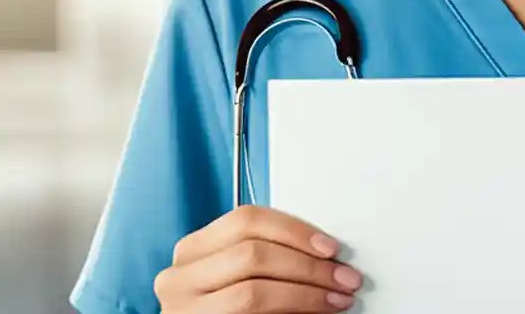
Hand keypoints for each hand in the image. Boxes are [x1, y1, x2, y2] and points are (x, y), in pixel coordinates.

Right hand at [154, 205, 362, 312]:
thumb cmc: (227, 307)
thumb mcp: (236, 273)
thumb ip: (267, 257)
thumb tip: (324, 252)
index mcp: (193, 251)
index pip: (246, 220)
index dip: (294, 230)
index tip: (330, 247)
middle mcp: (179, 278)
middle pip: (252, 253)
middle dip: (308, 265)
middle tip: (344, 277)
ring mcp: (183, 311)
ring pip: (253, 291)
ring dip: (306, 294)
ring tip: (337, 299)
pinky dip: (292, 312)